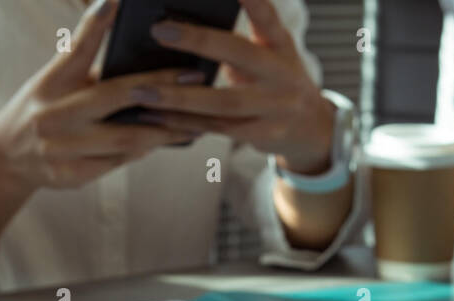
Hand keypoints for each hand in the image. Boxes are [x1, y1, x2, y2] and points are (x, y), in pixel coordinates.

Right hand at [0, 0, 199, 285]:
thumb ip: (88, 69)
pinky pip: (118, 162)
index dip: (97, 23)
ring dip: (164, 129)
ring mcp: (60, 147)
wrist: (6, 157)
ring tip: (194, 120)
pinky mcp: (70, 175)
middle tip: (193, 77)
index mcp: (49, 82)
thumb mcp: (55, 81)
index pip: (76, 48)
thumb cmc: (44, 108)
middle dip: (159, 87)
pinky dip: (143, 151)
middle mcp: (51, 114)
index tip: (119, 1)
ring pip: (125, 138)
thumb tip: (142, 59)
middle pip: (114, 97)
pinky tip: (165, 142)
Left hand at [141, 0, 336, 173]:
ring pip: (223, 101)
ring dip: (178, 97)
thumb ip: (238, 39)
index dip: (251, 0)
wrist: (311, 128)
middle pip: (240, 54)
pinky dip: (184, 123)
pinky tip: (154, 117)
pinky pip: (217, 128)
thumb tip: (179, 26)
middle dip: (199, 41)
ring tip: (141, 91)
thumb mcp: (270, 51)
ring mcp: (276, 107)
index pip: (266, 17)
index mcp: (281, 44)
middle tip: (159, 30)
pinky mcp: (263, 134)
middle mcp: (282, 73)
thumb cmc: (275, 79)